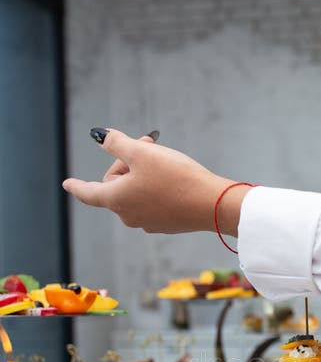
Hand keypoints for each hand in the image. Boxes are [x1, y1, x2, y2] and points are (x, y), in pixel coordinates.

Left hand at [63, 128, 248, 235]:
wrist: (212, 204)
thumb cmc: (175, 177)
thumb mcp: (141, 153)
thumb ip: (116, 143)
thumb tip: (100, 137)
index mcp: (116, 199)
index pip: (89, 192)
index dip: (77, 185)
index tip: (68, 184)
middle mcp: (128, 215)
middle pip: (117, 184)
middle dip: (127, 163)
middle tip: (147, 144)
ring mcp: (147, 222)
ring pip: (136, 192)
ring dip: (143, 173)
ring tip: (164, 161)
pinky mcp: (166, 224)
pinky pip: (152, 202)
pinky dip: (157, 188)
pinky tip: (175, 180)